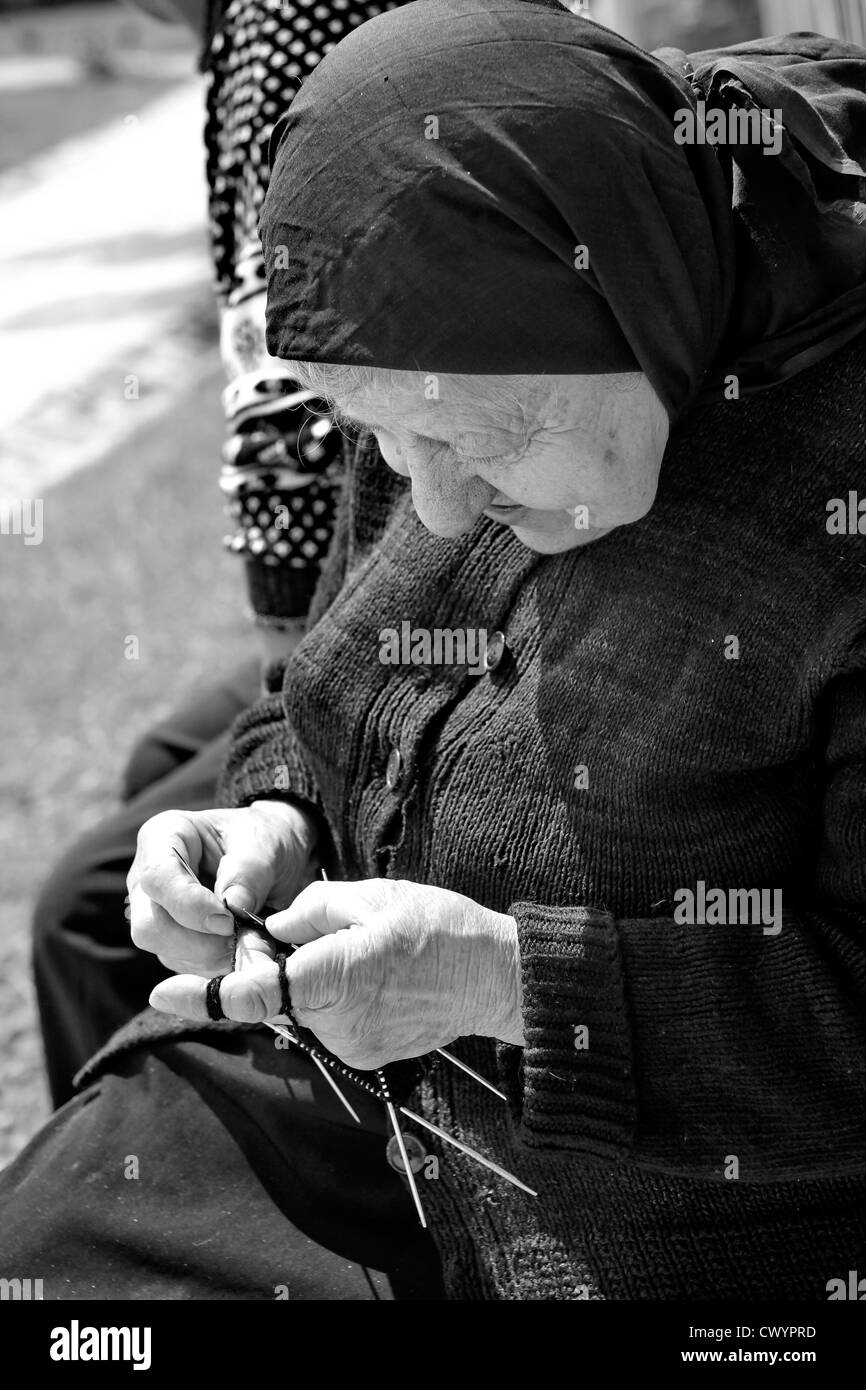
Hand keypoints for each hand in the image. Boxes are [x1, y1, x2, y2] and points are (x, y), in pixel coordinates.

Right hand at [127, 801, 317, 979]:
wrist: (275, 857)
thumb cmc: (262, 840)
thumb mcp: (263, 843)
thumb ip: (248, 872)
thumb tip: (233, 907)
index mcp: (163, 837)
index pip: (158, 878)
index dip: (190, 906)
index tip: (228, 921)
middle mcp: (149, 881)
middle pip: (149, 926)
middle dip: (197, 943)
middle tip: (241, 940)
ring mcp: (156, 914)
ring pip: (166, 952)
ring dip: (212, 958)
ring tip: (252, 944)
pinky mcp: (172, 943)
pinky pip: (185, 966)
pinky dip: (217, 966)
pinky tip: (244, 952)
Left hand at [149, 877, 525, 1063]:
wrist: (498, 978)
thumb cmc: (441, 927)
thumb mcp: (375, 895)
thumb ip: (311, 911)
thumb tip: (269, 931)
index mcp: (338, 974)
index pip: (257, 995)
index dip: (204, 995)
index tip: (160, 991)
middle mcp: (341, 1020)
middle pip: (279, 995)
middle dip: (279, 966)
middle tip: (320, 933)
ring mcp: (354, 1045)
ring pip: (304, 1008)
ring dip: (313, 981)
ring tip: (367, 952)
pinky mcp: (366, 1056)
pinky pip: (329, 1022)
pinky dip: (335, 998)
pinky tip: (377, 977)